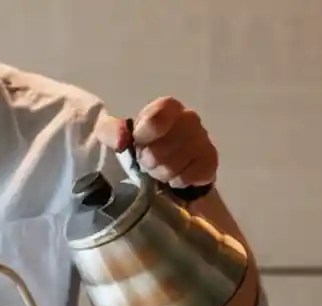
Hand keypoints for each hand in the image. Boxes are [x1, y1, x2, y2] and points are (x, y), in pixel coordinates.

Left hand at [97, 96, 217, 189]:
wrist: (166, 164)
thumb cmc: (142, 145)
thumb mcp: (117, 135)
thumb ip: (111, 131)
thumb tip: (121, 140)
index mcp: (167, 108)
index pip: (157, 118)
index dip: (144, 137)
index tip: (138, 144)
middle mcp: (189, 118)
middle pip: (165, 147)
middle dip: (149, 161)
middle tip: (146, 162)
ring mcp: (203, 139)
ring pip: (177, 163)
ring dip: (162, 173)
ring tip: (159, 171)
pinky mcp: (210, 160)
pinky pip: (192, 176)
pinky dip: (179, 181)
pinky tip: (175, 177)